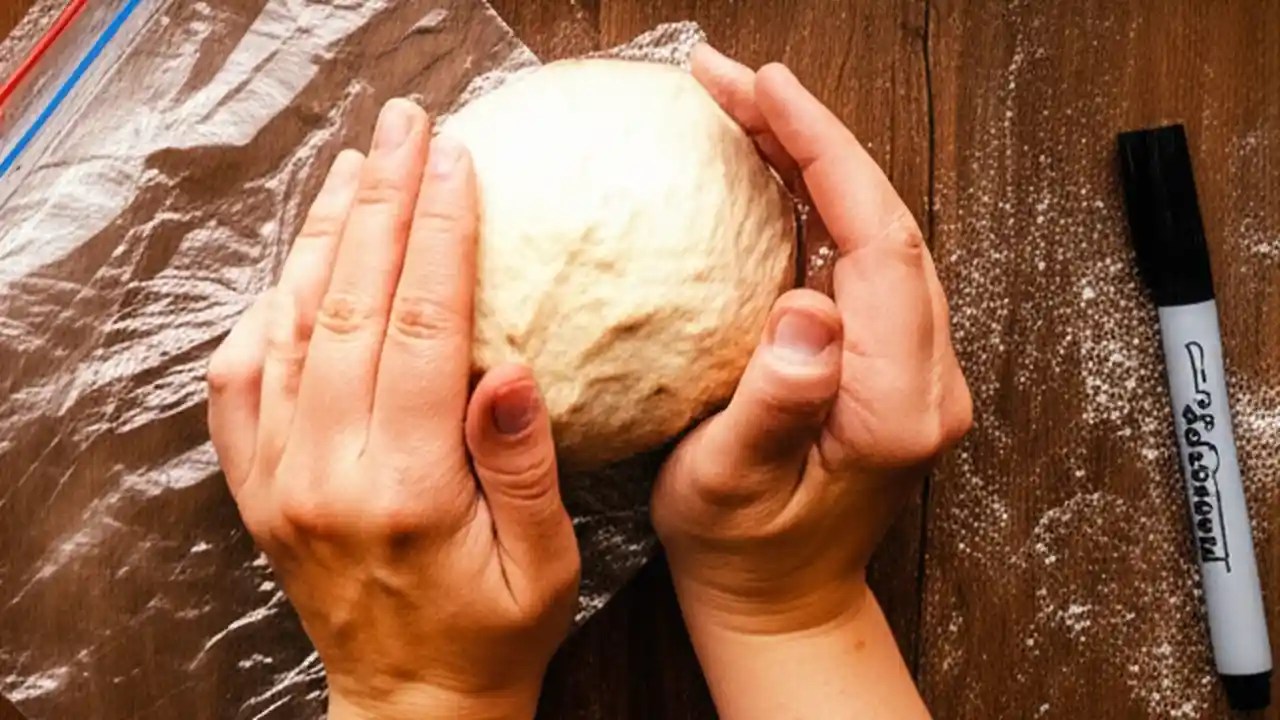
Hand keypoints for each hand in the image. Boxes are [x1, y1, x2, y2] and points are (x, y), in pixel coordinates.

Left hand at [207, 100, 578, 719]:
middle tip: (405, 128)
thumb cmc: (494, 632)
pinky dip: (266, 308)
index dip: (438, 235)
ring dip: (322, 238)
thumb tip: (512, 366)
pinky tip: (298, 268)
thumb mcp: (544, 563)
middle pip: (348, 307)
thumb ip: (522, 465)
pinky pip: (241, 379)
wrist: (411, 702)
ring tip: (355, 168)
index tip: (455, 162)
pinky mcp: (259, 485)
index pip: (420, 330)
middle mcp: (325, 474)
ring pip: (288, 328)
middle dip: (379, 204)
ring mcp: (280, 478)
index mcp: (404, 491)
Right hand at [651, 47, 971, 717]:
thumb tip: (808, 308)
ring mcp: (915, 365)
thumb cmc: (745, 552)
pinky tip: (767, 169)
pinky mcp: (890, 360)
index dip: (826, 153)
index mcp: (897, 404)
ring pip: (876, 229)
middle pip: (885, 219)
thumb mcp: (731, 484)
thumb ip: (777, 401)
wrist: (780, 599)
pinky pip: (861, 257)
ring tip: (740, 106)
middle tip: (730, 81)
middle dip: (812, 135)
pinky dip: (816, 200)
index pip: (879, 245)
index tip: (766, 89)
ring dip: (813, 159)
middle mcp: (925, 377)